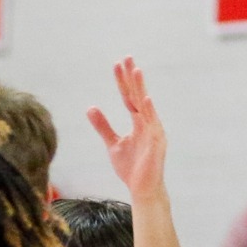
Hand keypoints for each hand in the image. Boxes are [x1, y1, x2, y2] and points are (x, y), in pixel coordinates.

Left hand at [86, 57, 168, 204]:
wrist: (142, 189)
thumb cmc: (131, 168)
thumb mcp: (113, 144)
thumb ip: (103, 126)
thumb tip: (91, 108)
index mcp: (139, 122)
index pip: (128, 97)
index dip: (123, 81)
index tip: (117, 64)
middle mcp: (148, 123)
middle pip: (137, 95)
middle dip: (132, 77)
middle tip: (126, 57)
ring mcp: (153, 132)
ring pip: (145, 105)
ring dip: (140, 88)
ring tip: (136, 71)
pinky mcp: (156, 143)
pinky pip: (152, 124)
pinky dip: (149, 111)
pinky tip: (145, 98)